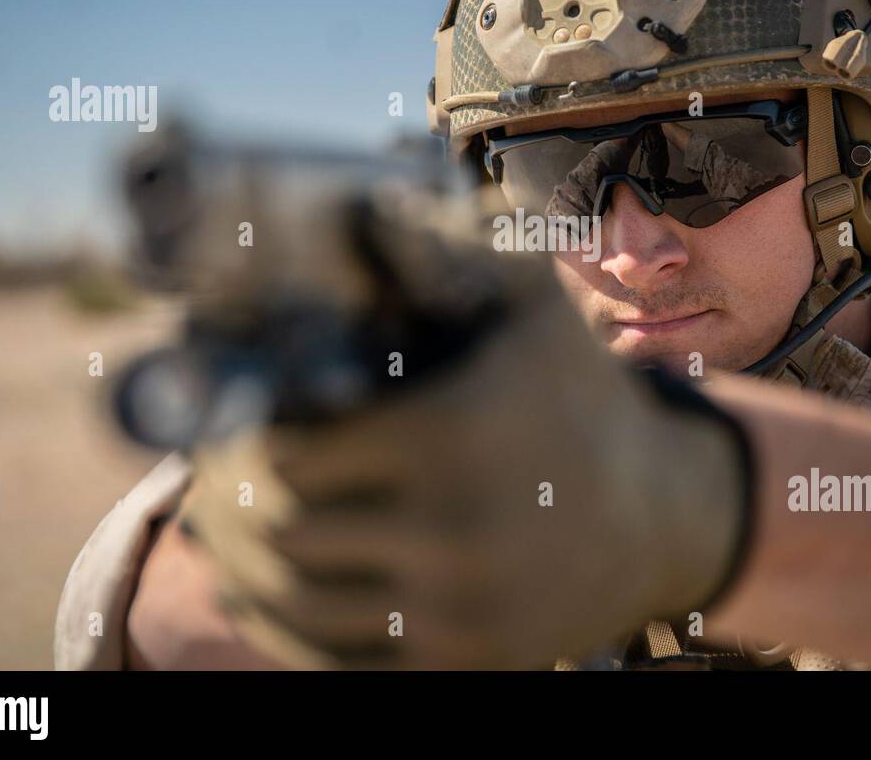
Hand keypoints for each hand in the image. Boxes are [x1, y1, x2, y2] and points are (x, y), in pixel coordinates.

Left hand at [181, 190, 750, 668]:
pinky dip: (283, 630)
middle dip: (226, 502)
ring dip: (240, 567)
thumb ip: (443, 249)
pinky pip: (340, 661)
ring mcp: (460, 612)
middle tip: (206, 477)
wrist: (664, 515)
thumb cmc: (581, 397)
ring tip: (218, 531)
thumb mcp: (530, 304)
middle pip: (280, 532)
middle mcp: (453, 532)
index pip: (287, 453)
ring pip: (297, 605)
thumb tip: (356, 206)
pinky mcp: (466, 664)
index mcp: (452, 435)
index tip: (225, 425)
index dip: (235, 440)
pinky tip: (262, 592)